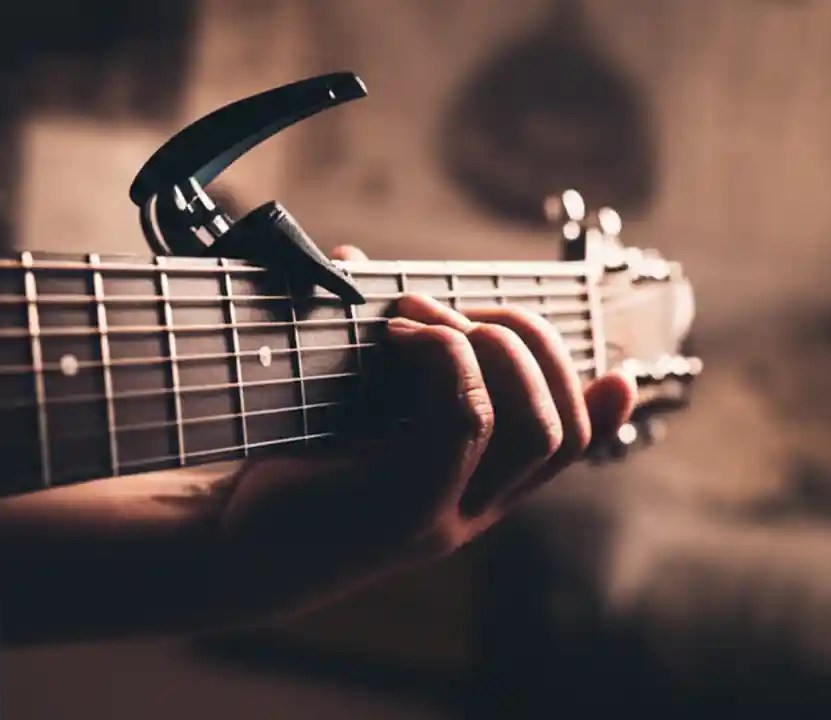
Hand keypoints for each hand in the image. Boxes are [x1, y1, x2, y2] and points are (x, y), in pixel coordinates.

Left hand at [211, 246, 635, 621]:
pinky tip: (395, 338)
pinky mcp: (404, 509)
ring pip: (530, 423)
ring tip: (419, 317)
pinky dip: (443, 358)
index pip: (565, 455)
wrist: (215, 542)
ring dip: (488, 345)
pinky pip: (465, 418)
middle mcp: (469, 510)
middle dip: (534, 344)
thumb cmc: (277, 465)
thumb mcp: (338, 404)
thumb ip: (365, 350)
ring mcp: (443, 516)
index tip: (615, 370)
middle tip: (464, 308)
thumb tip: (353, 256)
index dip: (601, 409)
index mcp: (468, 489)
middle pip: (562, 429)